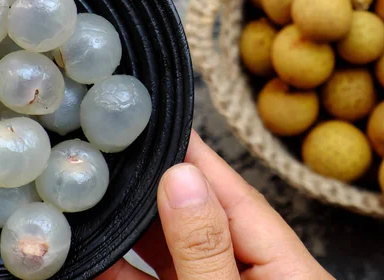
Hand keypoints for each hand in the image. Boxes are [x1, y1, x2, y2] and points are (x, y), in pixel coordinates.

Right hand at [99, 130, 333, 279]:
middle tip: (118, 149)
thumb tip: (181, 176)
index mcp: (287, 270)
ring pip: (171, 248)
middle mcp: (252, 274)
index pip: (235, 194)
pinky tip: (96, 249)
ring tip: (101, 190)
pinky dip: (123, 267)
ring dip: (134, 225)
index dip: (196, 154)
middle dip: (157, 184)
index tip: (162, 120)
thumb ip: (206, 247)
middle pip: (200, 215)